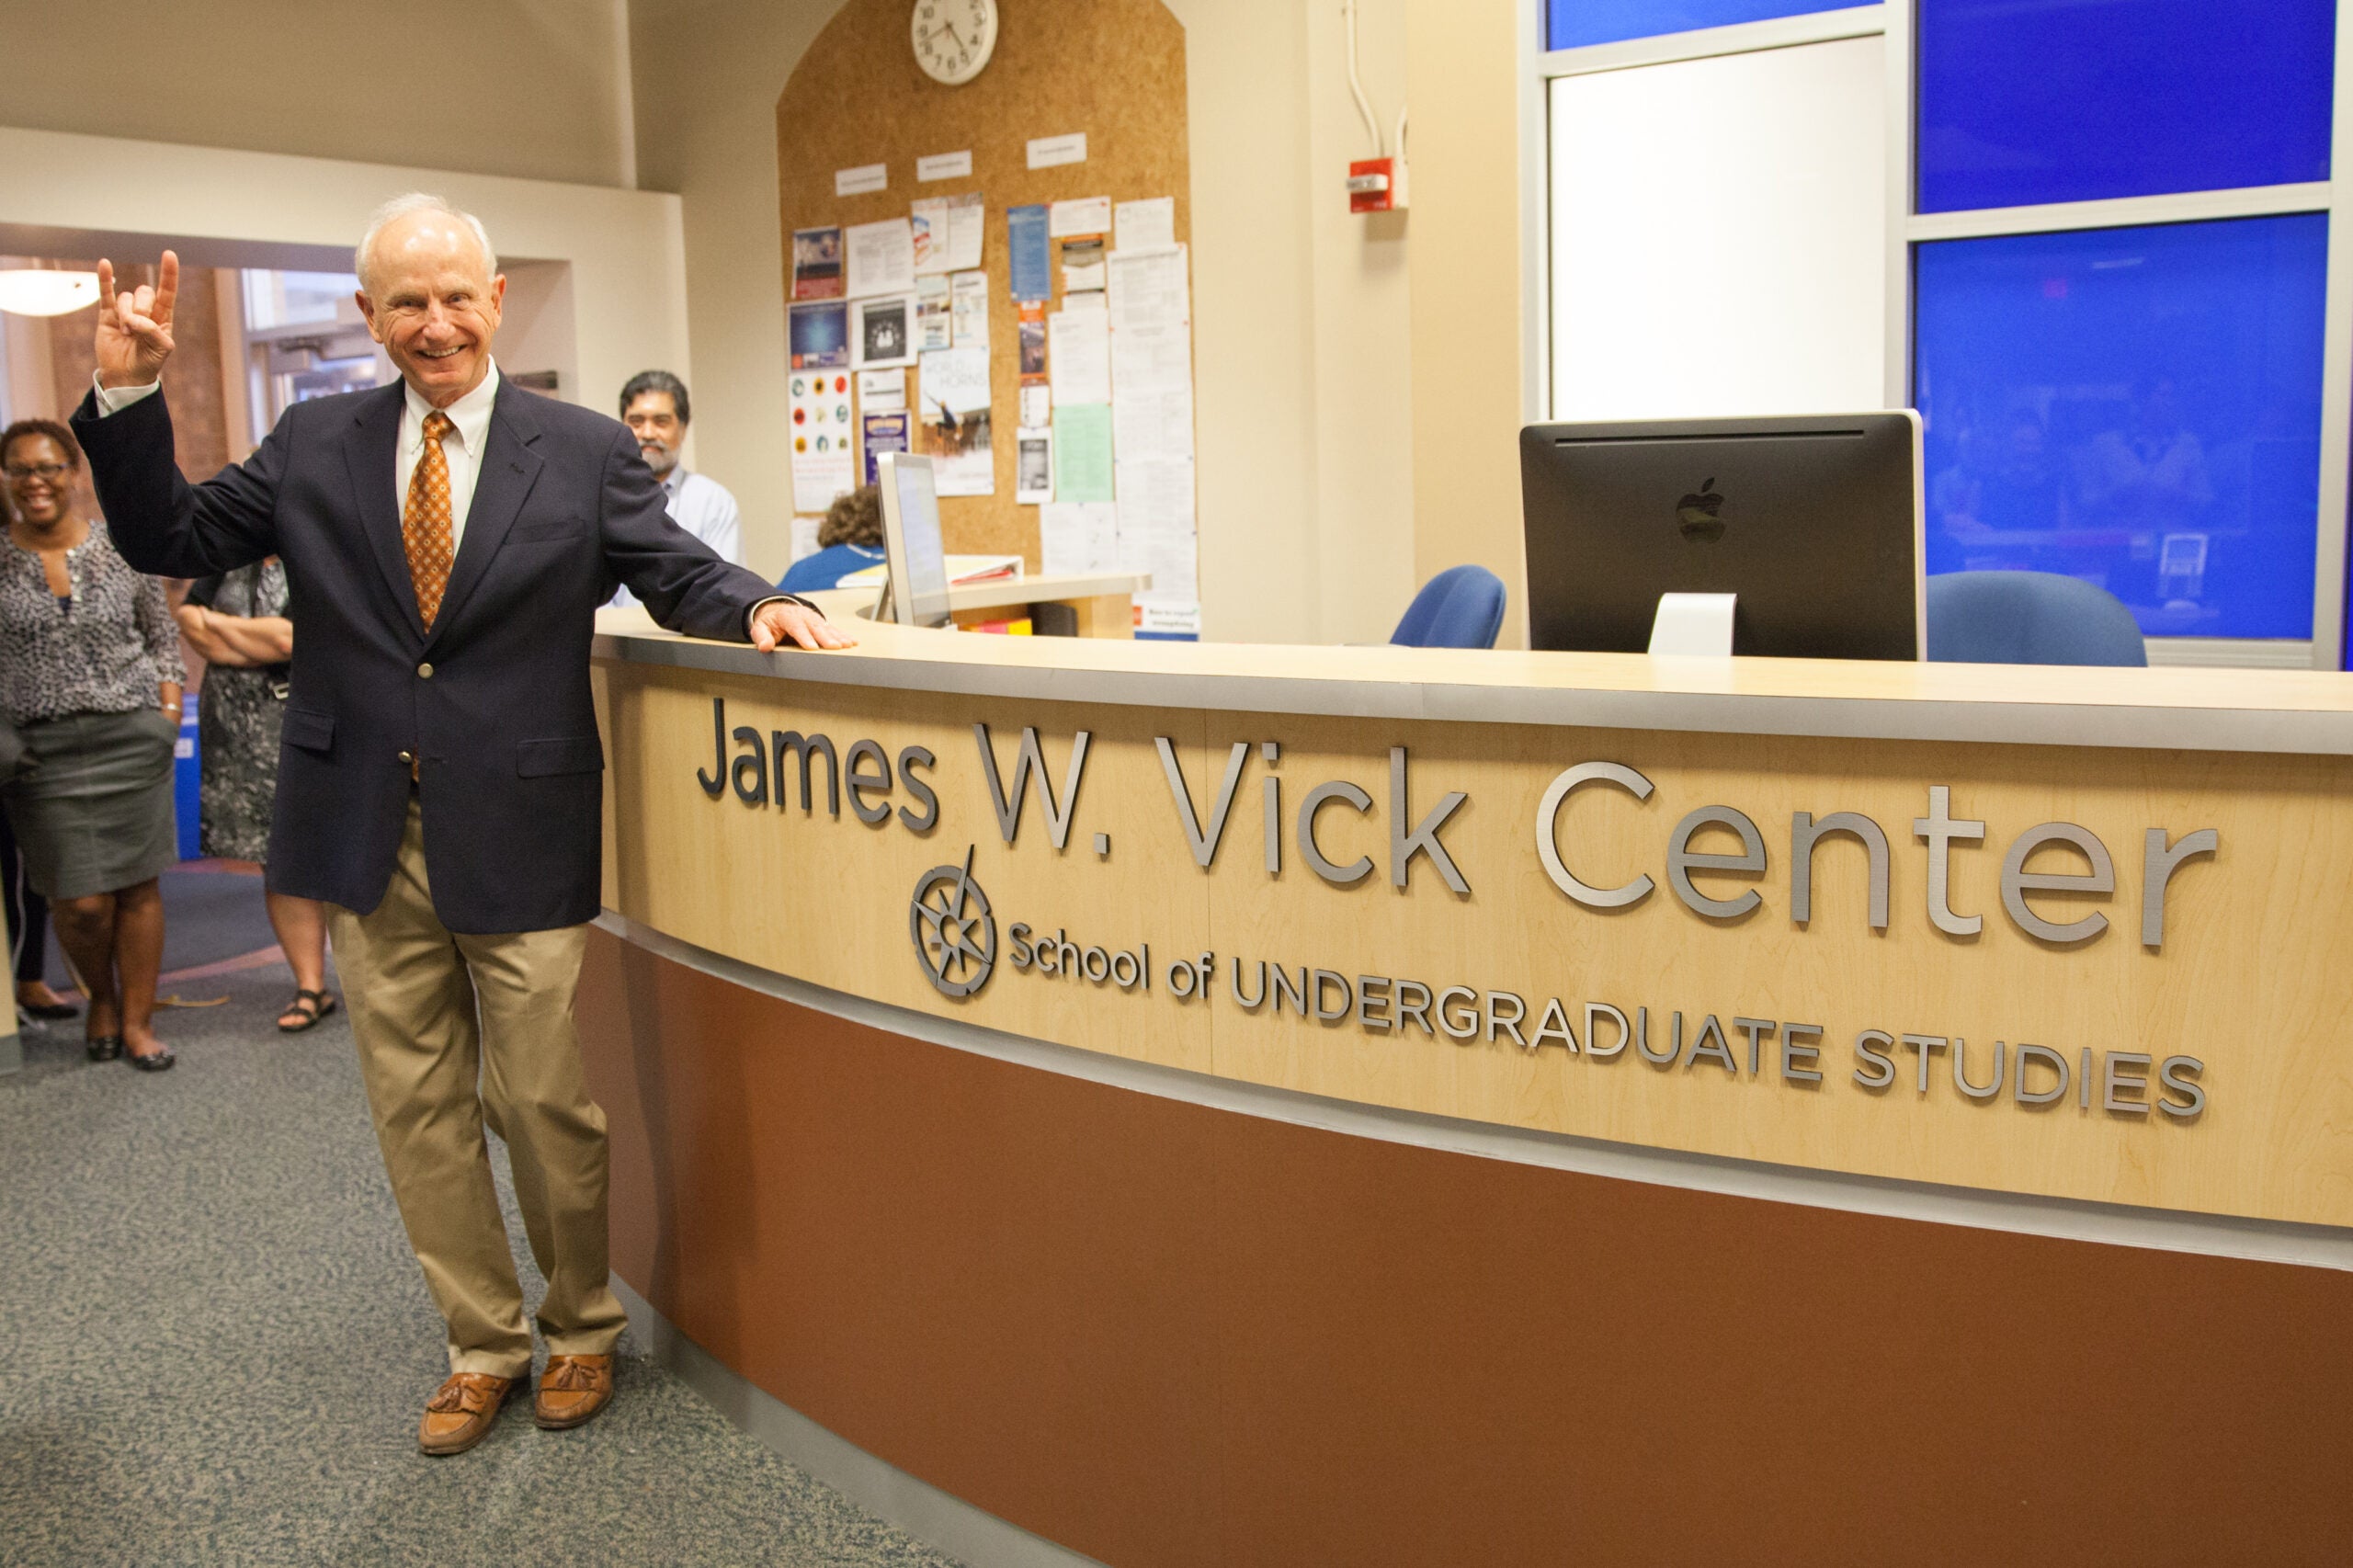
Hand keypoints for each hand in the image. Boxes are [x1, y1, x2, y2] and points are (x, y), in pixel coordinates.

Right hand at [95, 252, 178, 388]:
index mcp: (163, 317)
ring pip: (126, 298)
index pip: (167, 291)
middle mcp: (145, 310)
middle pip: (144, 293)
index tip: (169, 254)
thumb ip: (153, 331)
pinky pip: (106, 293)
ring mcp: (125, 311)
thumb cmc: (148, 363)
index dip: (168, 273)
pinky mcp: (108, 314)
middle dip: (140, 310)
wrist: (126, 376)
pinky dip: (105, 278)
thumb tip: (134, 318)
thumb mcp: (161, 349)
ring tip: (126, 333)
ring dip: (125, 315)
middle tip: (136, 330)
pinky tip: (105, 263)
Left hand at [751, 599, 854, 651]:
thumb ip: (761, 637)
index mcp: (787, 616)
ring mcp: (814, 619)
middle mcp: (803, 615)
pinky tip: (852, 642)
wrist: (777, 610)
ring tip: (847, 645)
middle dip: (826, 637)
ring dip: (838, 636)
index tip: (812, 647)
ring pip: (827, 627)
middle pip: (815, 626)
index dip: (804, 637)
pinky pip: (834, 629)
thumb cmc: (770, 623)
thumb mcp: (760, 628)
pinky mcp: (821, 623)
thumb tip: (765, 646)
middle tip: (834, 647)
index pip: (796, 626)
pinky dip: (843, 635)